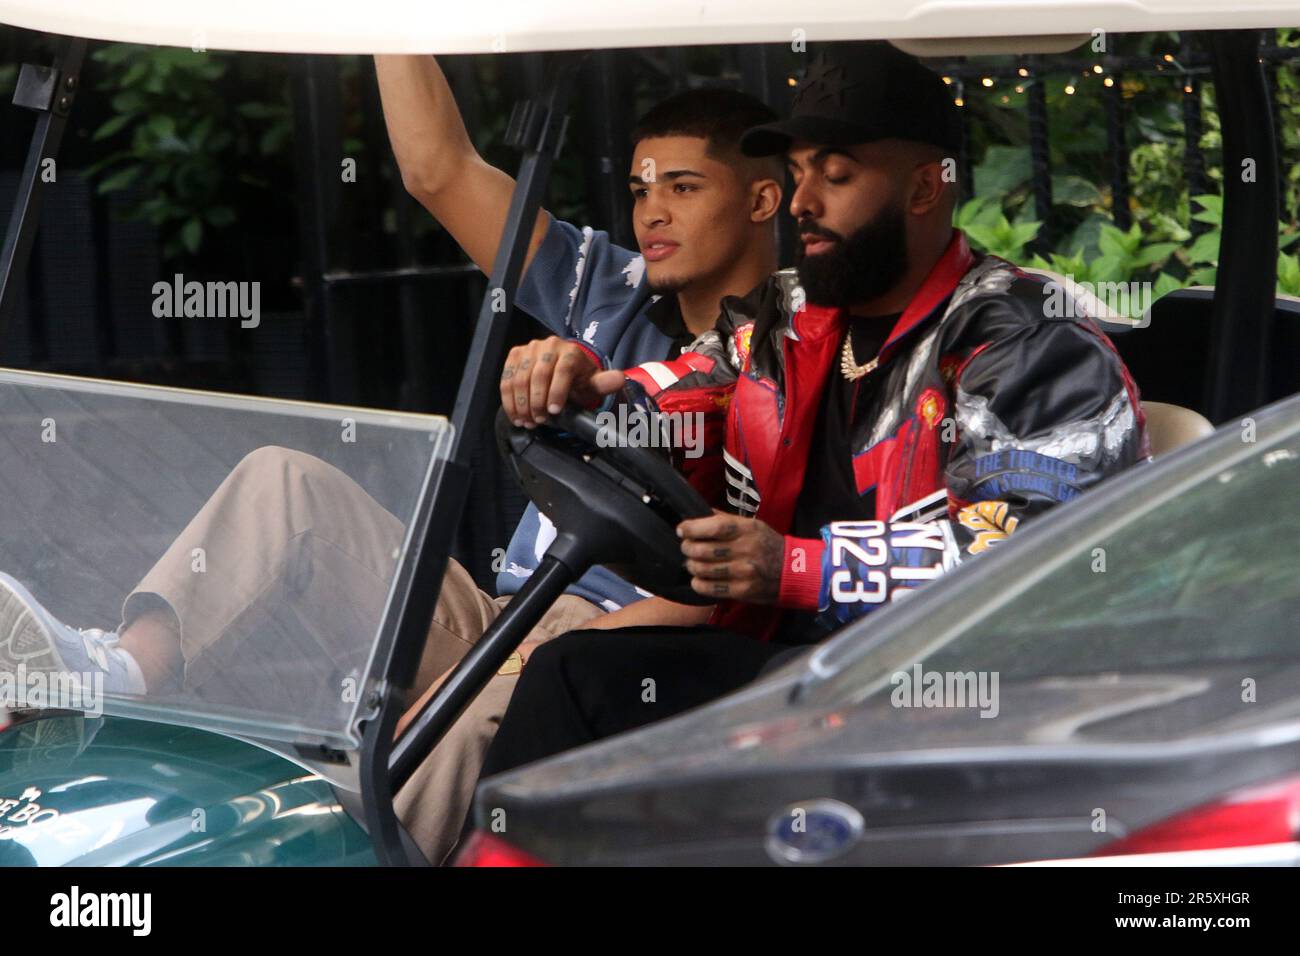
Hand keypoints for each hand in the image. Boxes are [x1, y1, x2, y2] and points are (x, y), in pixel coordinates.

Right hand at [500, 336, 624, 427]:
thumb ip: (604, 383)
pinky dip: (509, 400)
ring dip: (521, 403)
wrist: (562, 367)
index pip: (563, 370)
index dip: (557, 391)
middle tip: (539, 420)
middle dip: (537, 401)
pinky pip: (507, 378)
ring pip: (520, 377)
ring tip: (527, 421)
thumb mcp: (593, 383)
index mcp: (570, 351)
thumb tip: (619, 379)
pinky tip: (515, 415)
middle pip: (538, 374)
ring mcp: (529, 349)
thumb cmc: (578, 379)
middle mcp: (548, 346)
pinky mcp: (515, 355)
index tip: (554, 411)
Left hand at [678, 510, 784, 603]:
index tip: (682, 530)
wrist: (793, 572)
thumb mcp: (752, 525)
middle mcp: (745, 549)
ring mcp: (744, 572)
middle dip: (688, 548)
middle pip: (703, 549)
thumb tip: (698, 514)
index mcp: (747, 529)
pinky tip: (699, 579)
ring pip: (703, 569)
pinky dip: (699, 584)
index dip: (692, 528)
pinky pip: (710, 588)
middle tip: (687, 548)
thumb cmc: (767, 545)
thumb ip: (725, 519)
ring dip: (692, 566)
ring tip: (692, 563)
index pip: (714, 526)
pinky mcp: (742, 591)